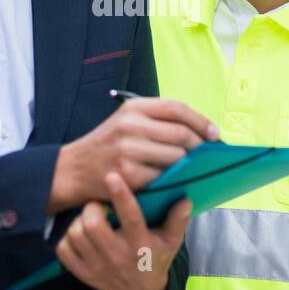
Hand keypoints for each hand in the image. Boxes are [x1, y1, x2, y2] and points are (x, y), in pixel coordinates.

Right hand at [50, 98, 216, 209]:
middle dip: (200, 147)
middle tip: (208, 156)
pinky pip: (162, 177)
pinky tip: (174, 181)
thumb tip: (201, 131)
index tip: (215, 133)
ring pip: (176, 158)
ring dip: (188, 166)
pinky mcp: (128, 175)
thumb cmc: (108, 145)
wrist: (73, 169)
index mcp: (133, 108)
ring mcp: (128, 151)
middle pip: (181, 134)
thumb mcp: (126, 121)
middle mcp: (130, 126)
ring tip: (192, 169)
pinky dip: (171, 180)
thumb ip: (157, 121)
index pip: (177, 108)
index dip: (201, 120)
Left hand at [56, 171, 191, 289]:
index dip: (121, 196)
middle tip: (98, 205)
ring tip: (89, 219)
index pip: (130, 219)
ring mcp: (97, 267)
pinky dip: (66, 238)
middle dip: (92, 208)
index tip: (112, 176)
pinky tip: (79, 235)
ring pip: (75, 234)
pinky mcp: (83, 273)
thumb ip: (177, 221)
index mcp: (140, 245)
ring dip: (79, 221)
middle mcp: (117, 256)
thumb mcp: (171, 243)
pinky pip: (63, 250)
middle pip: (92, 225)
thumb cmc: (155, 260)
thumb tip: (185, 199)